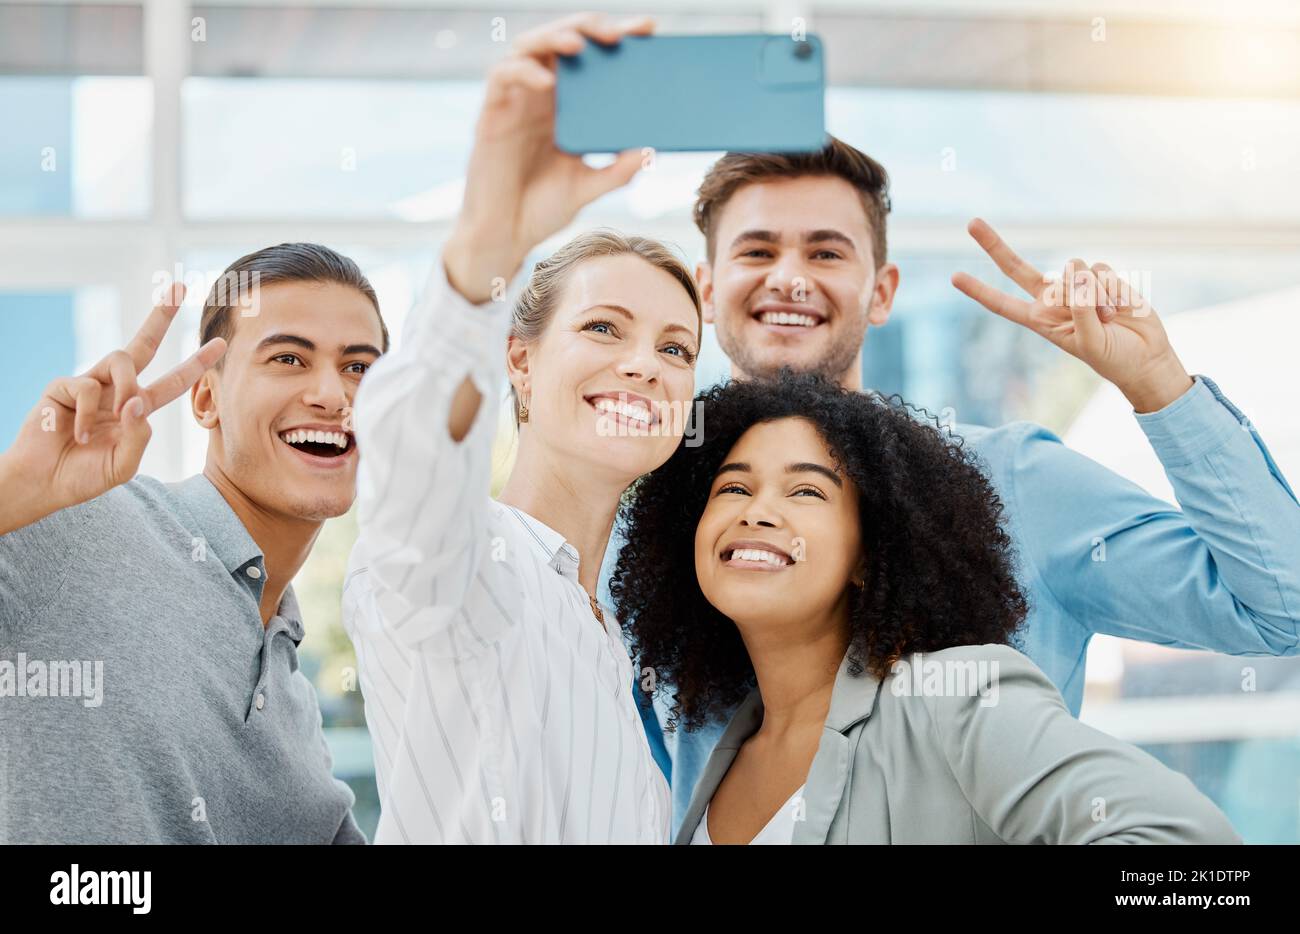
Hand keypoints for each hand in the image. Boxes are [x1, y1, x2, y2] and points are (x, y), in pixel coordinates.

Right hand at [0, 283, 226, 533]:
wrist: (42, 485)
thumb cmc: (83, 476)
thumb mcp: (124, 465)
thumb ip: (138, 437)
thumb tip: (137, 402)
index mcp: (136, 409)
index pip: (173, 382)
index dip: (196, 363)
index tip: (220, 343)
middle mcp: (115, 390)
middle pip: (142, 344)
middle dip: (161, 316)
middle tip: (179, 286)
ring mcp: (89, 385)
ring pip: (122, 358)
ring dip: (129, 386)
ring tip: (120, 414)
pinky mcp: (62, 386)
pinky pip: (86, 386)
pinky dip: (87, 415)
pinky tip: (79, 436)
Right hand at [445, 12, 655, 301]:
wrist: (506, 237)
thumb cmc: (542, 209)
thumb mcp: (588, 187)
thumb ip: (617, 171)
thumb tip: (650, 150)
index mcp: (566, 105)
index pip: (590, 57)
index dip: (615, 36)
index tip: (648, 29)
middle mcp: (540, 96)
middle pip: (560, 39)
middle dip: (588, 26)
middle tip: (618, 32)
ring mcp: (515, 102)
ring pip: (528, 46)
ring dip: (553, 37)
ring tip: (580, 45)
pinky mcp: (492, 115)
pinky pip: (501, 76)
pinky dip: (524, 71)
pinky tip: (547, 82)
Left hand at [951, 218, 1192, 412]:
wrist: (1145, 356)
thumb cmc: (1112, 357)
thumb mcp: (1090, 341)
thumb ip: (1081, 309)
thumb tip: (1079, 272)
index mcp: (1040, 320)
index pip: (1003, 304)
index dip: (980, 291)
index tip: (955, 277)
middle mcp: (1053, 299)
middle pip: (1017, 268)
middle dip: (994, 245)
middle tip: (972, 222)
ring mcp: (1076, 285)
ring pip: (1075, 269)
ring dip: (1096, 294)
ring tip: (1107, 317)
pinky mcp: (1101, 276)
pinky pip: (1100, 268)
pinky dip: (1112, 287)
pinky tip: (1119, 305)